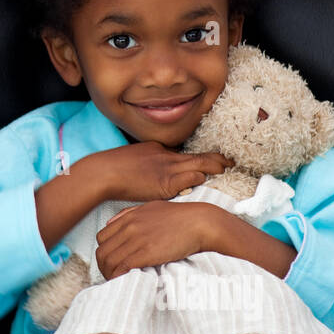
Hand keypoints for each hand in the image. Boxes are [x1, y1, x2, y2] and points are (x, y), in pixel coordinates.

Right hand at [93, 141, 232, 203]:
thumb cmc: (112, 168)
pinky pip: (188, 178)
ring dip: (213, 166)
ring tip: (226, 167)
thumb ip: (149, 163)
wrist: (103, 173)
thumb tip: (157, 172)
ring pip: (197, 164)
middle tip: (230, 160)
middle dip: (215, 158)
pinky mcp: (164, 183)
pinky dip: (198, 177)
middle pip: (197, 155)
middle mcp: (165, 156)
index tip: (211, 159)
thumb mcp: (134, 158)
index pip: (184, 154)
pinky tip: (206, 179)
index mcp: (157, 150)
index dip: (199, 158)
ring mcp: (166, 169)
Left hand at [94, 200, 218, 278]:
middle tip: (113, 276)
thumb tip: (112, 223)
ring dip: (110, 275)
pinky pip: (123, 268)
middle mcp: (129, 228)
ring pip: (109, 262)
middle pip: (102, 252)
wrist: (200, 222)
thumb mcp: (151, 208)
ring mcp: (136, 240)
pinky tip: (126, 281)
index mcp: (128, 218)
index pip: (101, 238)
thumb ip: (130, 214)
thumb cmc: (180, 216)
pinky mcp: (147, 253)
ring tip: (119, 282)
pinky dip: (119, 277)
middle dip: (104, 267)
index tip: (112, 262)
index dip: (104, 252)